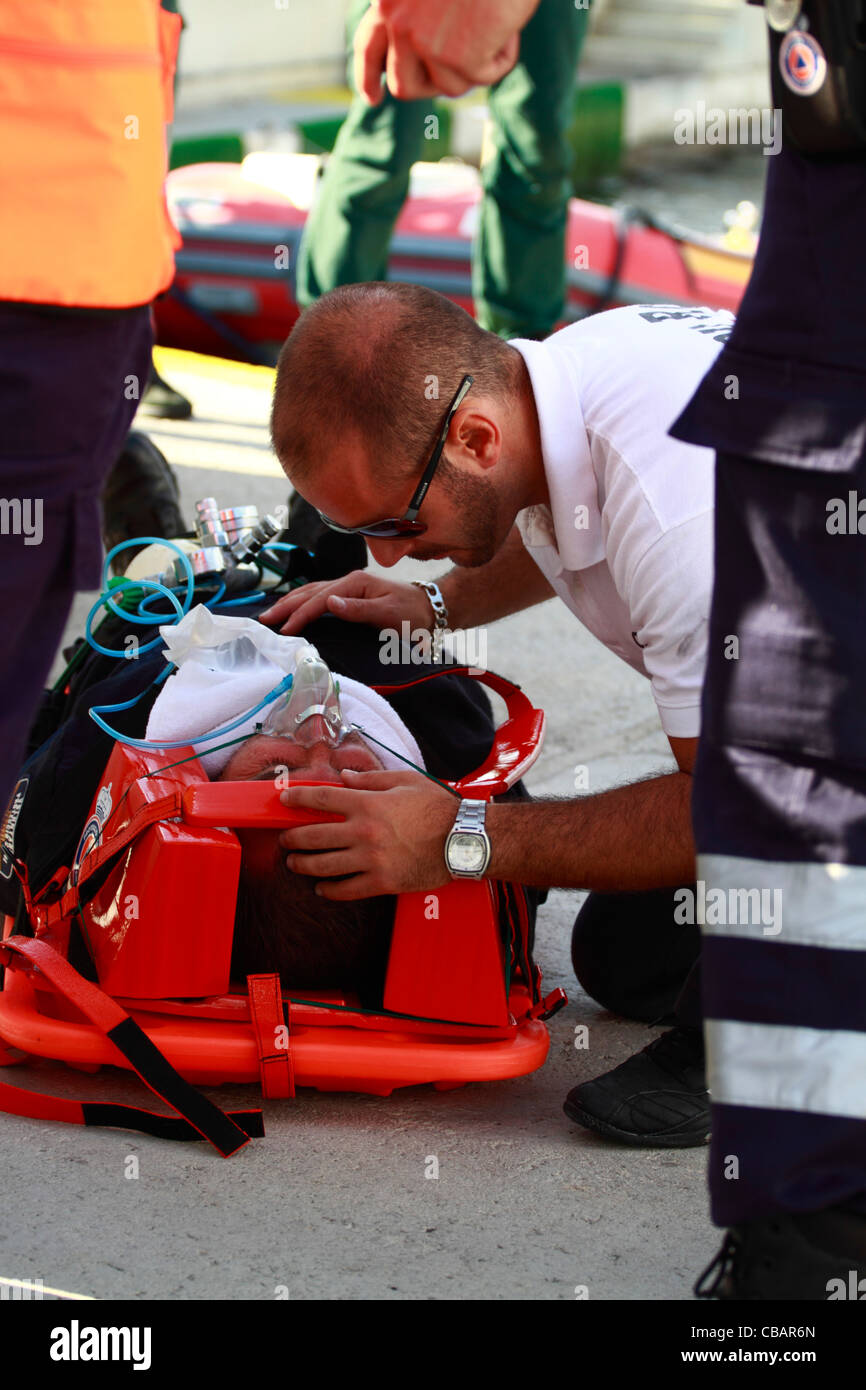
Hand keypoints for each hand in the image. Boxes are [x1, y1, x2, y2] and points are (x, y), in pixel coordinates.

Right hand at [259, 570, 433, 635]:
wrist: (430, 608)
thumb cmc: (412, 614)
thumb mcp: (388, 614)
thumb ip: (358, 609)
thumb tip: (328, 602)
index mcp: (356, 583)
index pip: (320, 600)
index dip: (301, 614)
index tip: (285, 630)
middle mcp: (350, 581)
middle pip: (310, 592)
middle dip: (286, 606)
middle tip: (264, 620)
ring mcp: (350, 586)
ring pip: (312, 592)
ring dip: (291, 602)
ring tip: (272, 614)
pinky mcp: (351, 594)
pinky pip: (320, 596)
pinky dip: (303, 602)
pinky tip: (294, 608)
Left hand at [278, 769, 458, 898]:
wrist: (463, 840)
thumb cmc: (437, 807)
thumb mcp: (405, 782)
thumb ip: (371, 779)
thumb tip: (344, 777)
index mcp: (367, 803)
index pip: (320, 799)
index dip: (297, 798)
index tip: (284, 800)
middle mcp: (363, 832)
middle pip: (313, 835)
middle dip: (292, 837)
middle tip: (285, 839)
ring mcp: (370, 860)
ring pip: (323, 865)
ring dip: (303, 865)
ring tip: (295, 863)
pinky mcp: (381, 882)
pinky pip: (346, 890)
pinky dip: (329, 890)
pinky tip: (322, 888)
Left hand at [356, 0, 531, 103]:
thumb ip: (418, 10)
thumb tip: (424, 53)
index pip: (369, 47)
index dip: (368, 76)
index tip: (372, 98)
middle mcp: (397, 20)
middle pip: (403, 85)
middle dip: (429, 87)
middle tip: (454, 73)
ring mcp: (424, 41)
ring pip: (449, 85)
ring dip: (477, 64)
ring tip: (494, 26)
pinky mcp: (457, 56)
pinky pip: (483, 77)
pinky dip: (502, 56)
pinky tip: (509, 27)